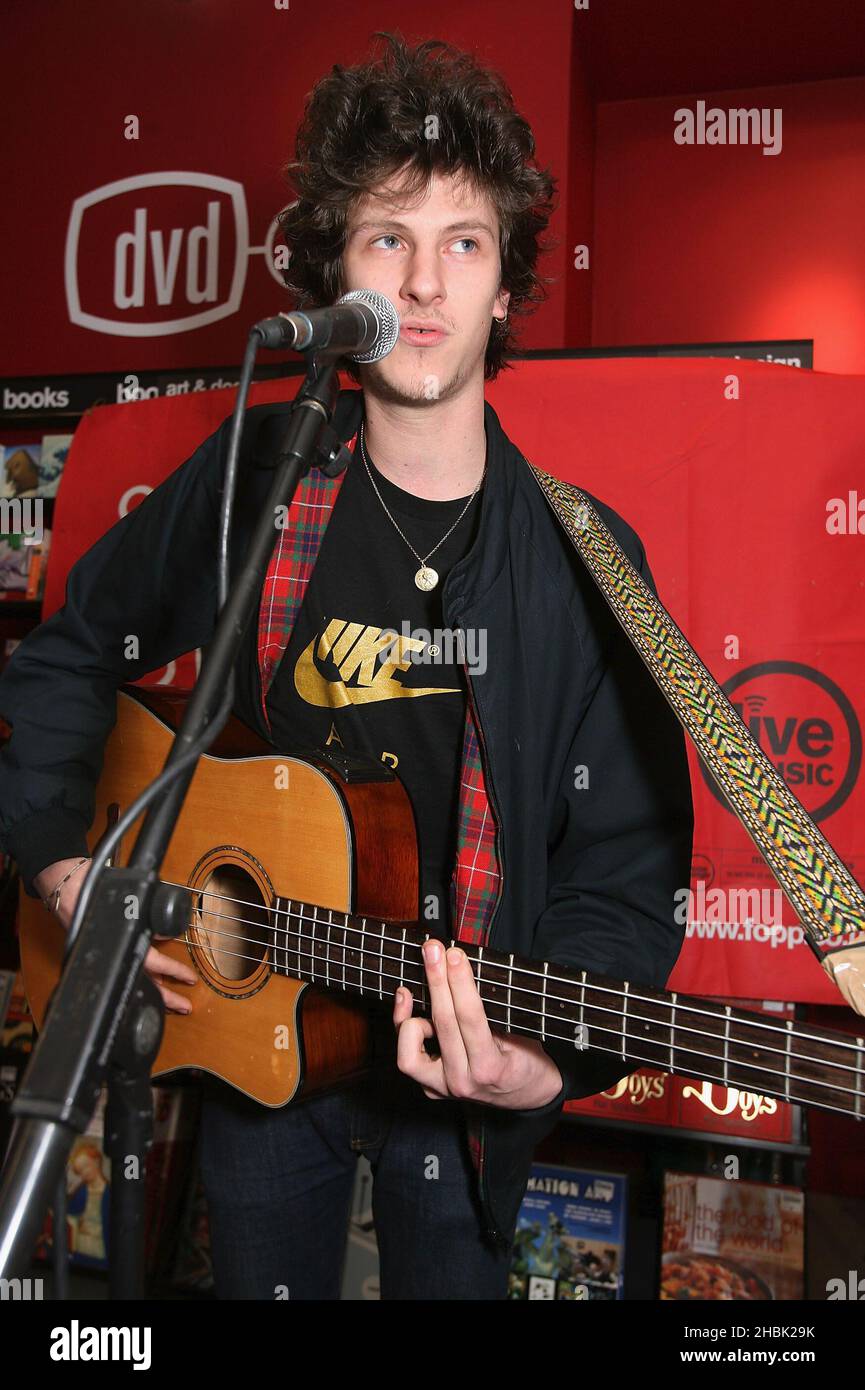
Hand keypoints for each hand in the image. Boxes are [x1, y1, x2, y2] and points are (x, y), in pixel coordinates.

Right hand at [34, 857, 195, 1014]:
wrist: (68, 892)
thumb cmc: (96, 895)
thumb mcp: (129, 904)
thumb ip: (147, 922)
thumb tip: (162, 935)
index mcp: (126, 944)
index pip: (155, 963)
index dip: (174, 971)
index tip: (191, 978)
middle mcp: (117, 956)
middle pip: (146, 983)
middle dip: (167, 998)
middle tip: (185, 1006)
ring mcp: (110, 959)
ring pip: (137, 981)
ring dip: (156, 993)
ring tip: (172, 1003)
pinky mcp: (104, 956)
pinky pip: (127, 973)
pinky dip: (141, 981)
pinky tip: (150, 984)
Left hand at [392, 938, 562, 1109]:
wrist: (527, 1095)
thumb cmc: (527, 1059)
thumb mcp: (523, 1035)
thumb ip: (494, 1012)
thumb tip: (462, 971)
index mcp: (490, 1068)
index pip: (470, 1018)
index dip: (460, 983)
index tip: (455, 955)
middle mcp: (463, 1081)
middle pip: (442, 1024)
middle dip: (437, 980)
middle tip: (433, 950)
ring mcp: (443, 1088)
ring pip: (410, 1052)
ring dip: (409, 1015)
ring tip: (414, 988)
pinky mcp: (430, 1087)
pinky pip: (407, 1057)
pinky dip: (403, 1026)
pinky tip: (405, 998)